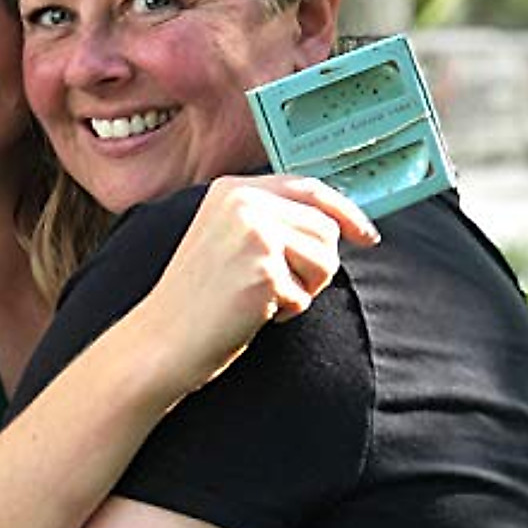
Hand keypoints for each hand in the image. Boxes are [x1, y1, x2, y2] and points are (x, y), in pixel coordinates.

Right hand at [141, 174, 379, 393]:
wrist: (162, 338)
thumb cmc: (196, 300)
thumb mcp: (227, 240)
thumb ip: (270, 221)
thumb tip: (336, 223)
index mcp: (232, 189)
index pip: (308, 188)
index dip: (344, 212)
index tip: (366, 235)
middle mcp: (244, 202)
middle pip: (325, 227)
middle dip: (315, 265)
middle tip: (277, 287)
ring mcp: (253, 233)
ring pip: (325, 258)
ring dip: (304, 288)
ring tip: (262, 298)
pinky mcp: (263, 267)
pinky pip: (306, 293)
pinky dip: (287, 311)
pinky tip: (252, 313)